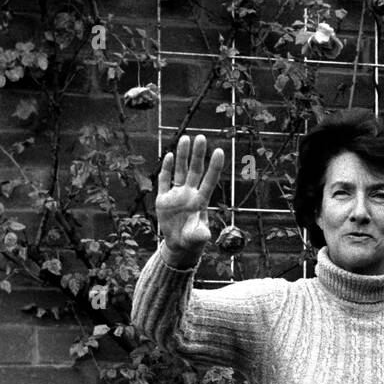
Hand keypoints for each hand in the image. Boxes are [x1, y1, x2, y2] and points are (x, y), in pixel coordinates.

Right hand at [156, 133, 224, 258]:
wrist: (179, 246)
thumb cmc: (192, 242)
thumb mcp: (197, 239)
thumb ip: (201, 234)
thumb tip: (205, 235)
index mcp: (200, 202)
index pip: (209, 180)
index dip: (214, 167)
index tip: (219, 151)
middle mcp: (190, 194)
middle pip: (195, 170)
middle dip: (197, 154)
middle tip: (201, 137)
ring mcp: (177, 195)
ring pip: (180, 171)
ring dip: (182, 156)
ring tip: (185, 138)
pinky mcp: (164, 200)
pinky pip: (164, 181)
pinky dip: (166, 169)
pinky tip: (168, 156)